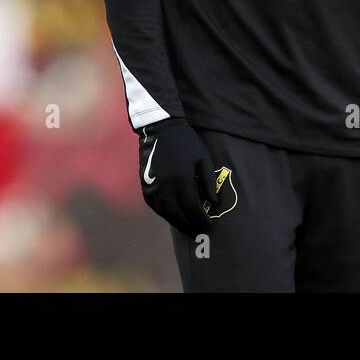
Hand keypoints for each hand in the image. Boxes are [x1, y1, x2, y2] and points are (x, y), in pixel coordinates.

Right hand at [138, 117, 219, 233]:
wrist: (160, 129)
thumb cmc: (186, 143)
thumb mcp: (203, 158)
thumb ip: (209, 181)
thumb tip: (214, 203)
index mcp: (182, 179)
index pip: (192, 208)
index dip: (201, 219)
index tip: (209, 225)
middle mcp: (166, 186)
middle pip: (178, 214)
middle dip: (190, 224)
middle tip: (199, 230)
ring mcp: (153, 187)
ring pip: (165, 213)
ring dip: (177, 222)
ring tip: (188, 226)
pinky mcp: (145, 185)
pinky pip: (155, 206)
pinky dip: (165, 214)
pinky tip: (173, 216)